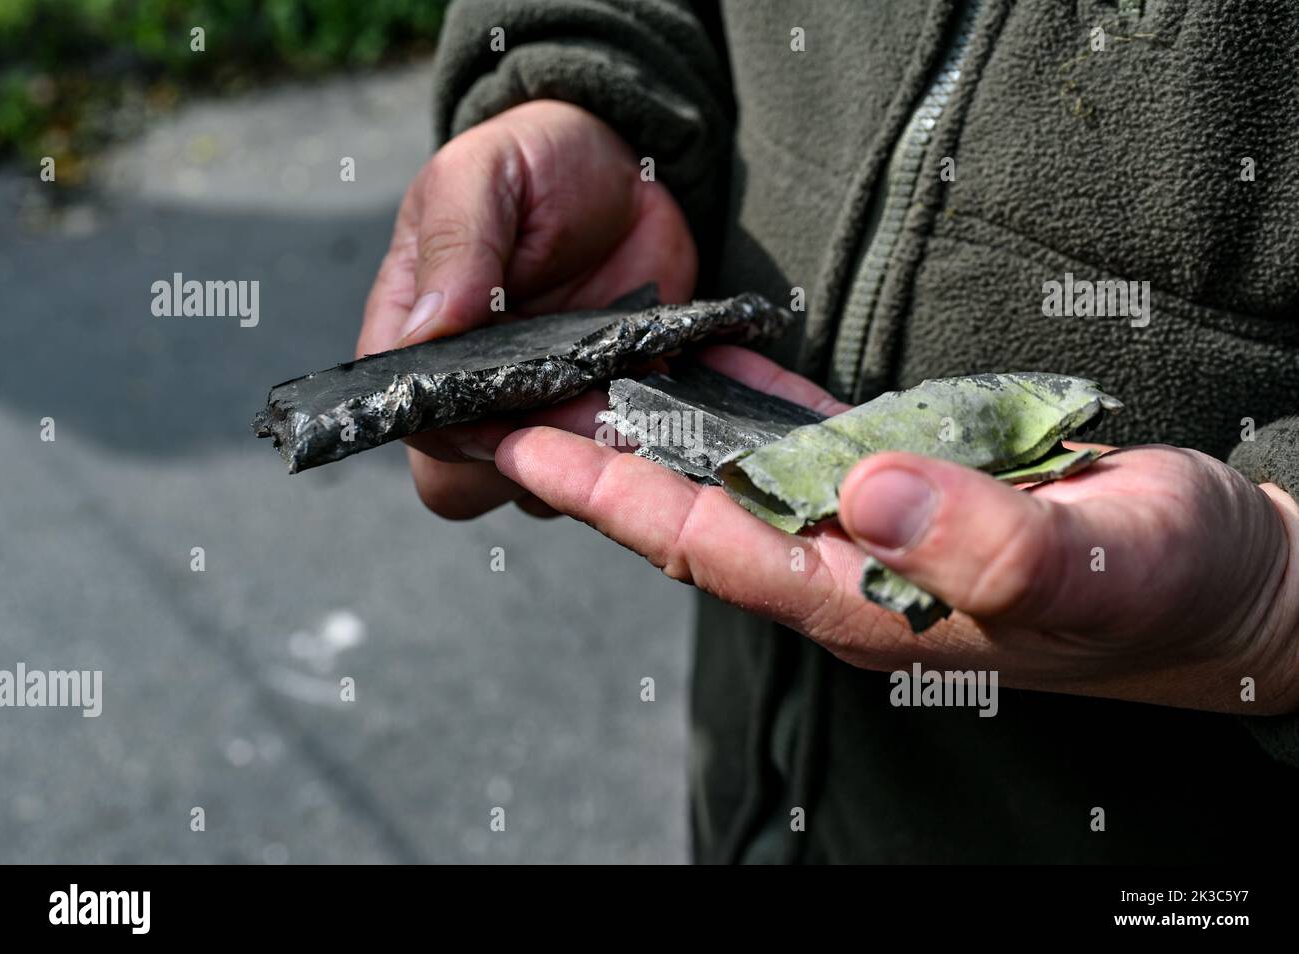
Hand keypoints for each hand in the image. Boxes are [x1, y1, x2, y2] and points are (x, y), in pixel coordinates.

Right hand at [357, 99, 696, 518]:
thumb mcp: (482, 176)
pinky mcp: (608, 409)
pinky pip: (621, 461)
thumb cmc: (535, 162)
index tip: (512, 397)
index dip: (458, 432)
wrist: (625, 171)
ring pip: (548, 485)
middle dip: (533, 456)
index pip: (418, 426)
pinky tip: (672, 386)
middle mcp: (474, 393)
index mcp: (421, 343)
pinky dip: (650, 436)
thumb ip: (456, 246)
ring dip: (594, 452)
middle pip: (472, 480)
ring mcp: (544, 410)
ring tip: (636, 386)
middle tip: (591, 400)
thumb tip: (422, 333)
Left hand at [486, 345, 1298, 713]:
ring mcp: (874, 534)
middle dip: (604, 467)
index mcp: (874, 604)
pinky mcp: (907, 495)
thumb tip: (868, 492)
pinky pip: (803, 452)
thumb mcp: (1096, 564)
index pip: (714, 548)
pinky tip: (699, 380)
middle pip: (699, 518)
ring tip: (579, 382)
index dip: (617, 498)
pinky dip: (744, 415)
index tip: (533, 446)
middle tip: (517, 405)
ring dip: (658, 437)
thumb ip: (987, 541)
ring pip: (739, 483)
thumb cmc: (1167, 588)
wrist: (1222, 584)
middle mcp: (853, 573)